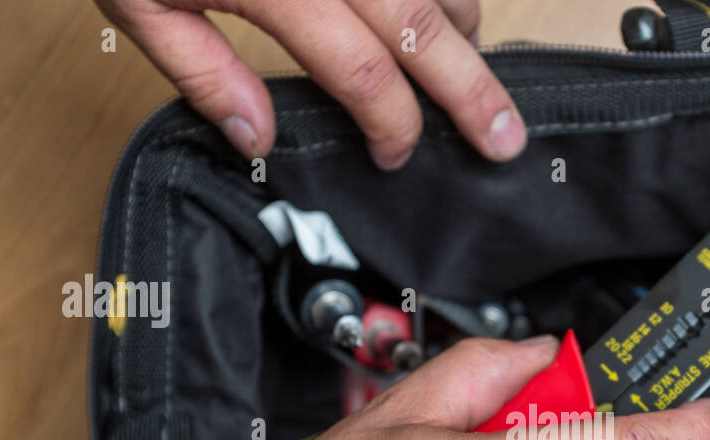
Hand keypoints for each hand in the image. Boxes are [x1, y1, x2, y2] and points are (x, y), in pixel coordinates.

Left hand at [96, 0, 526, 166]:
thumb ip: (202, 72)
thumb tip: (258, 138)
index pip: (364, 71)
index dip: (392, 124)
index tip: (395, 155)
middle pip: (423, 26)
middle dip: (470, 90)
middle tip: (507, 139)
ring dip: (463, 26)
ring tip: (471, 68)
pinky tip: (446, 7)